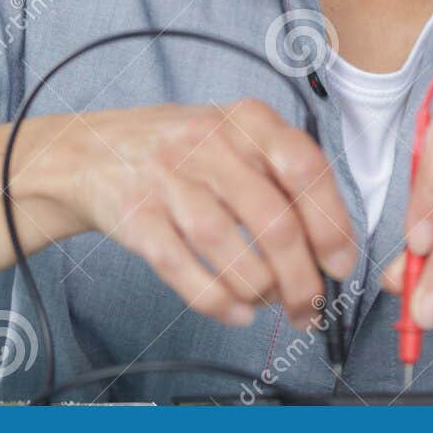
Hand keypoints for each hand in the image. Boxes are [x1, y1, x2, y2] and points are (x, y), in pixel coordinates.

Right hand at [40, 99, 356, 328]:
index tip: (341, 265)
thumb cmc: (185, 150)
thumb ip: (284, 178)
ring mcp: (168, 179)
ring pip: (230, 249)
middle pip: (273, 222)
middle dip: (302, 278)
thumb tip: (334, 243)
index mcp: (248, 119)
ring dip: (261, 291)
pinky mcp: (135, 218)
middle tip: (311, 306)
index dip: (331, 223)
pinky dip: (217, 301)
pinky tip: (237, 312)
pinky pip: (184, 270)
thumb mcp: (237, 138)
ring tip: (270, 302)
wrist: (91, 150)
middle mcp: (209, 143)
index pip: (304, 168)